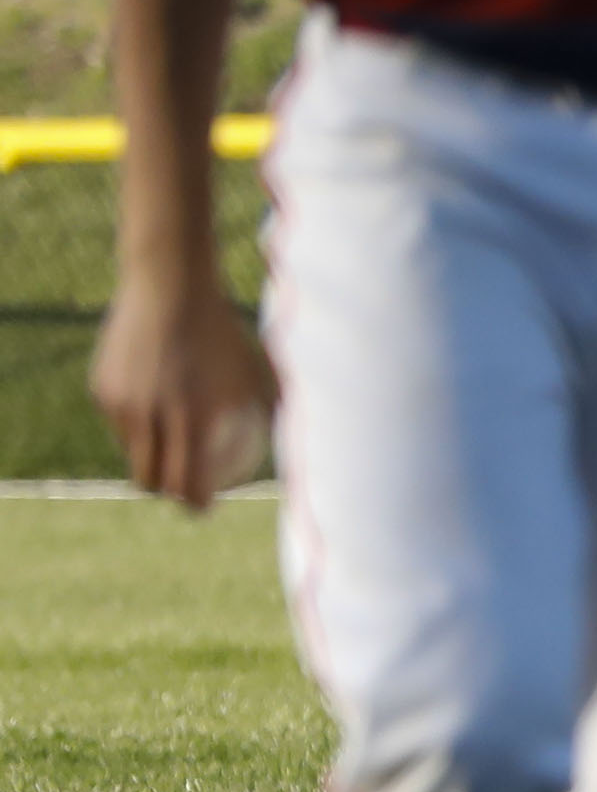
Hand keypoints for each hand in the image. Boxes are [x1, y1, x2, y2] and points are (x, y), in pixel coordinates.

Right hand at [90, 269, 276, 509]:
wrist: (170, 285)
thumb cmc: (224, 328)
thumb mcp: (256, 368)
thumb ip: (272, 408)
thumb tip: (298, 441)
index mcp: (197, 418)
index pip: (189, 484)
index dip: (195, 503)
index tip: (203, 506)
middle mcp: (156, 418)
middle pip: (153, 480)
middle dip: (166, 490)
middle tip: (180, 485)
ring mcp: (124, 406)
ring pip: (134, 450)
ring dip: (150, 453)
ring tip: (168, 441)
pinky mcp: (103, 391)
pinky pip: (119, 421)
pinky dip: (135, 421)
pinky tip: (151, 401)